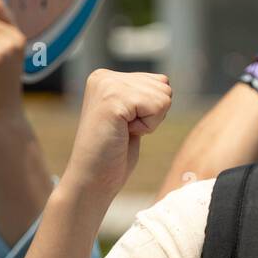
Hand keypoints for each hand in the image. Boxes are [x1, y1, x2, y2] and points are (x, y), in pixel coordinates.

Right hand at [61, 70, 171, 200]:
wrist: (92, 180)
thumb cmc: (114, 153)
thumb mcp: (132, 114)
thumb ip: (143, 93)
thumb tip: (165, 80)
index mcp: (106, 77)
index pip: (160, 81)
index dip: (152, 110)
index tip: (126, 125)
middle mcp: (104, 77)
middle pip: (164, 86)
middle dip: (153, 114)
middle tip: (124, 130)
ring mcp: (107, 86)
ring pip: (163, 96)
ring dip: (150, 122)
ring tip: (123, 132)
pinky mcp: (113, 100)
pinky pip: (157, 107)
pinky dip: (148, 127)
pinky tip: (124, 134)